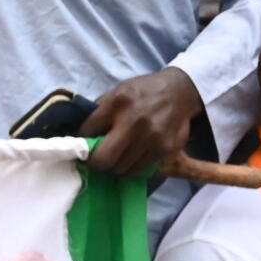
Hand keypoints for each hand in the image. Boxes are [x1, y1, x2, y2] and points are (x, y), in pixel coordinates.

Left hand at [80, 66, 203, 176]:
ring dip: (115, 166)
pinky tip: (132, 156)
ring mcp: (151, 138)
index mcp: (117, 102)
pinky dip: (132, 167)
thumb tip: (81, 134)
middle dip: (96, 162)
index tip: (82, 146)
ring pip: (121, 169)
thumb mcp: (118, 91)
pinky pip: (139, 170)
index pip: (87, 132)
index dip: (81, 142)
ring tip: (117, 156)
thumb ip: (100, 111)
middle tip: (97, 159)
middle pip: (104, 159)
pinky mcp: (164, 150)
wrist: (180, 91)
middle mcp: (134, 121)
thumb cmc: (143, 91)